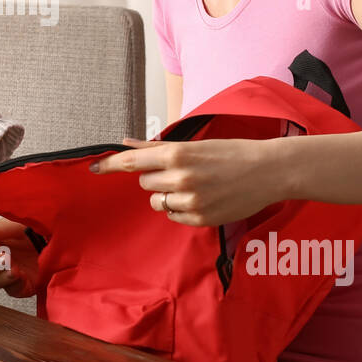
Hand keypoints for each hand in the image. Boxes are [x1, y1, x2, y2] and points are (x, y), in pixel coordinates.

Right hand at [0, 220, 40, 297]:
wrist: (64, 238)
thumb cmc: (37, 226)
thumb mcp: (18, 223)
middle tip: (4, 258)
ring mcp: (8, 271)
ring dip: (2, 276)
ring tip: (16, 269)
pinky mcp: (23, 284)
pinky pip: (12, 290)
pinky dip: (16, 285)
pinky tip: (24, 276)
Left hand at [89, 137, 284, 226]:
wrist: (268, 171)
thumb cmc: (231, 153)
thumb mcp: (194, 145)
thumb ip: (156, 147)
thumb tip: (126, 142)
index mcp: (176, 154)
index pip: (132, 162)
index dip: (109, 166)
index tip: (93, 169)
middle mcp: (180, 178)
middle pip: (145, 183)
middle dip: (157, 177)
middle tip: (182, 171)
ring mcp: (190, 201)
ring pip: (157, 201)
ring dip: (167, 195)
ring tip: (194, 186)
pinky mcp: (200, 219)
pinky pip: (173, 216)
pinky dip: (181, 209)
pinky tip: (201, 199)